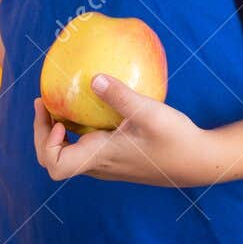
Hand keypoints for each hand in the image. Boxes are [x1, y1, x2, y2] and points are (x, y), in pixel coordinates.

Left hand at [33, 75, 214, 186]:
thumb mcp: (148, 112)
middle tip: (45, 101)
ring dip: (59, 131)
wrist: (199, 162)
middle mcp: (99, 165)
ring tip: (62, 102)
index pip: (55, 166)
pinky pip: (86, 147)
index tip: (57, 119)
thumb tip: (92, 78)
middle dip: (43, 131)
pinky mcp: (117, 157)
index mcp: (100, 157)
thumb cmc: (175, 140)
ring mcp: (108, 163)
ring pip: (70, 153)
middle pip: (55, 158)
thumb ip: (119, 95)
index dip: (45, 143)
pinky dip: (78, 130)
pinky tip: (92, 107)